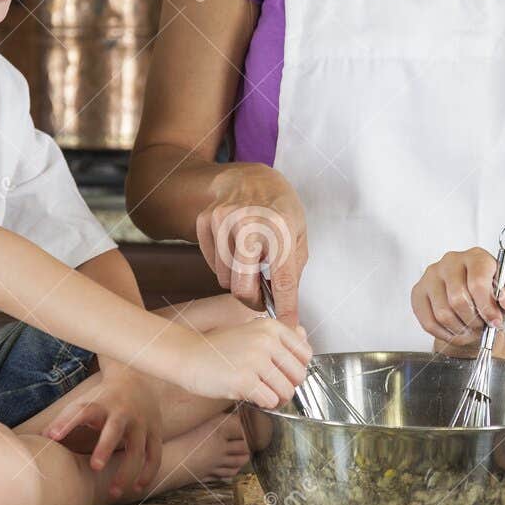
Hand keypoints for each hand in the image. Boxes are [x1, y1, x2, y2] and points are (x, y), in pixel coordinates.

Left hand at [41, 366, 162, 498]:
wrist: (136, 380)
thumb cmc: (102, 400)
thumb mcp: (83, 404)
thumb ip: (63, 421)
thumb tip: (40, 439)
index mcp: (100, 405)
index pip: (82, 411)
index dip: (67, 422)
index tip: (52, 436)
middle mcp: (122, 413)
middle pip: (114, 429)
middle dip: (106, 447)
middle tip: (95, 467)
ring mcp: (141, 423)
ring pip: (137, 448)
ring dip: (126, 471)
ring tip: (112, 493)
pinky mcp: (155, 432)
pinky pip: (154, 455)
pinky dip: (147, 472)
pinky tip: (136, 489)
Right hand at [174, 317, 311, 408]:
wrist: (187, 356)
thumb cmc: (219, 349)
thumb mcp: (252, 332)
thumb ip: (280, 335)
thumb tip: (305, 334)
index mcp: (271, 327)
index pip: (305, 353)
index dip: (296, 368)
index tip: (283, 372)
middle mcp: (266, 340)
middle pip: (299, 375)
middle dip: (288, 386)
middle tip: (271, 387)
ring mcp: (255, 360)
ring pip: (287, 391)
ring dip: (276, 398)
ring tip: (262, 393)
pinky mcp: (244, 380)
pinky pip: (270, 401)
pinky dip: (264, 404)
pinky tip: (252, 396)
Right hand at [195, 164, 308, 323]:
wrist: (250, 178)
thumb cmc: (279, 208)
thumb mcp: (298, 234)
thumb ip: (292, 270)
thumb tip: (284, 307)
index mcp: (280, 228)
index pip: (282, 281)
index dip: (285, 309)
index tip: (287, 326)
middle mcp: (249, 224)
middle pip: (243, 287)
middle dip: (254, 300)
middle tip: (262, 298)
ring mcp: (223, 221)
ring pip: (225, 279)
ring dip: (238, 280)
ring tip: (250, 263)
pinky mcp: (205, 222)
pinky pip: (211, 264)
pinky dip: (224, 266)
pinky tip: (235, 250)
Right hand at [411, 248, 504, 343]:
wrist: (473, 307)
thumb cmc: (492, 300)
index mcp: (477, 257)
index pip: (477, 282)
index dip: (487, 308)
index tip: (494, 321)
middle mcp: (451, 261)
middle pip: (458, 299)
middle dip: (472, 321)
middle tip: (480, 327)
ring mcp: (431, 275)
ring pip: (442, 313)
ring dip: (459, 330)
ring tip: (469, 330)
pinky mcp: (418, 291)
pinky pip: (428, 321)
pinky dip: (444, 334)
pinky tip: (455, 332)